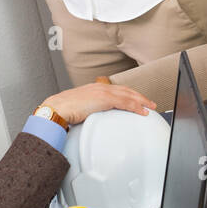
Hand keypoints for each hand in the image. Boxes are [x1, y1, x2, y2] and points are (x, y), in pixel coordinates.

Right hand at [40, 83, 157, 126]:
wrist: (56, 109)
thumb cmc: (63, 111)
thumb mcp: (79, 109)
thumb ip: (88, 111)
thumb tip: (90, 120)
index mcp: (94, 89)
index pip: (116, 89)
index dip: (129, 94)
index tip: (137, 100)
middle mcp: (100, 87)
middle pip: (126, 90)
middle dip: (139, 96)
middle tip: (150, 103)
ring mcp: (103, 92)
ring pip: (128, 95)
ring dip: (141, 101)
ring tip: (150, 107)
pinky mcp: (104, 98)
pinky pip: (125, 102)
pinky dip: (136, 106)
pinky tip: (142, 112)